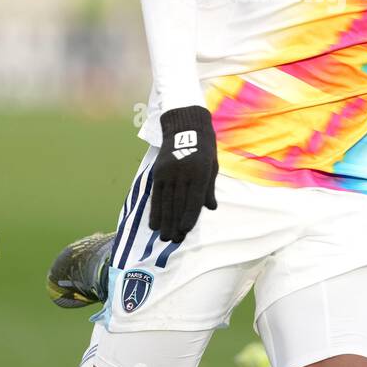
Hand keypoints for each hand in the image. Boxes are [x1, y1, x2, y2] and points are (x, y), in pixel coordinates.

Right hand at [150, 106, 218, 242]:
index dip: (189, 216)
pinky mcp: (158, 172)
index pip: (193, 199)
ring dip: (164, 221)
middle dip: (176, 223)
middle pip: (178, 203)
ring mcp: (168, 172)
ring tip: (164, 237)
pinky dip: (155, 210)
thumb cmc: (204, 147)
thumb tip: (211, 208)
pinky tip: (153, 224)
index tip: (185, 231)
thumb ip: (209, 188)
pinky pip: (156, 195)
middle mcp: (183, 172)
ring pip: (165, 201)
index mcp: (200, 171)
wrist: (185, 125)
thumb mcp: (212, 165)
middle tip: (174, 240)